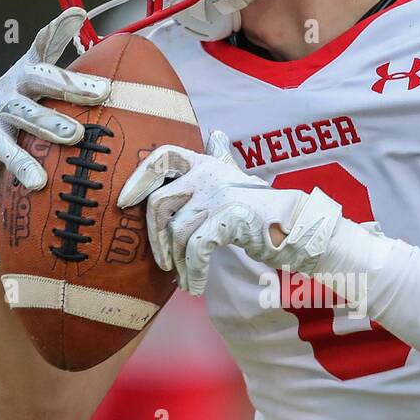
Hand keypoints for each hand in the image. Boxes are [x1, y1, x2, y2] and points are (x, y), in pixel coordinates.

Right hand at [0, 7, 109, 194]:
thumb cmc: (22, 117)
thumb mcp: (43, 94)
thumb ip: (66, 74)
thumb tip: (92, 43)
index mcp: (29, 73)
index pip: (43, 45)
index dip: (58, 29)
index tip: (77, 15)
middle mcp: (12, 85)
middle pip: (40, 78)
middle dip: (70, 84)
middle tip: (101, 92)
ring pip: (24, 113)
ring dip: (49, 124)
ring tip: (75, 135)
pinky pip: (5, 150)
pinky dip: (22, 164)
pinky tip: (38, 180)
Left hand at [118, 130, 343, 294]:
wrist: (295, 229)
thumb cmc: (262, 209)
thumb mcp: (238, 180)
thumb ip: (221, 160)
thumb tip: (216, 133)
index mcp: (206, 164)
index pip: (163, 155)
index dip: (139, 176)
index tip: (124, 201)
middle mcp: (210, 175)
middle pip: (160, 202)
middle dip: (154, 237)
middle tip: (162, 262)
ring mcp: (219, 196)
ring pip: (177, 231)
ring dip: (178, 263)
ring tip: (186, 280)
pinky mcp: (229, 219)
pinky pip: (197, 249)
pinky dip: (194, 271)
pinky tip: (196, 285)